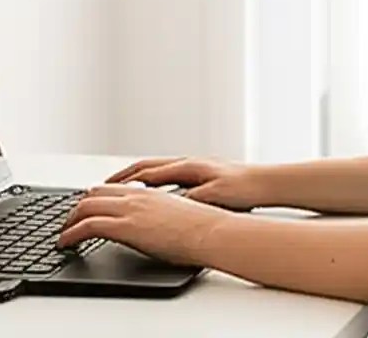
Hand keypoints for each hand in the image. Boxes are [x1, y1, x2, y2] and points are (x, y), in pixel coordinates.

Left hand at [56, 184, 234, 265]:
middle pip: (93, 194)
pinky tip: (65, 244)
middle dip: (76, 208)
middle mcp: (135, 196)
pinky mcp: (125, 226)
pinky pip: (87, 226)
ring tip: (63, 235)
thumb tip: (155, 230)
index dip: (93, 199)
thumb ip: (159, 217)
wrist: (212, 232)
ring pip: (85, 206)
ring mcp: (129, 209)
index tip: (85, 209)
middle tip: (69, 222)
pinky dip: (70, 234)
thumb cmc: (203, 229)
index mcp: (148, 193)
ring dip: (69, 221)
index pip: (110, 189)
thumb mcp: (176, 217)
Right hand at [106, 157, 266, 210]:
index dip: (123, 181)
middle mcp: (188, 162)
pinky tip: (151, 190)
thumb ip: (186, 199)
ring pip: (157, 168)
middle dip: (122, 176)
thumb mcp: (212, 197)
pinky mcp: (202, 173)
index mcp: (187, 167)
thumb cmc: (242, 188)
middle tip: (101, 186)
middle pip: (146, 166)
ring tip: (119, 186)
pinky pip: (168, 173)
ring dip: (136, 175)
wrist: (266, 182)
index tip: (103, 189)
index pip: (146, 173)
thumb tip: (164, 203)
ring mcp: (194, 166)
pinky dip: (153, 180)